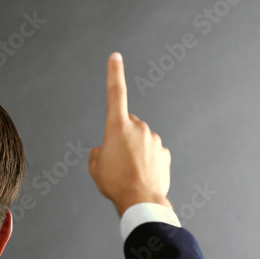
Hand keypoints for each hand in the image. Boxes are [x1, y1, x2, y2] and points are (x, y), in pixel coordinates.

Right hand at [88, 52, 172, 216]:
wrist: (141, 201)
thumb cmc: (115, 184)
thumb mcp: (95, 168)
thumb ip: (97, 154)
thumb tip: (102, 151)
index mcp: (117, 127)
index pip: (115, 94)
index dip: (114, 74)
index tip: (115, 57)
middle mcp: (138, 127)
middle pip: (127, 125)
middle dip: (122, 136)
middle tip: (116, 160)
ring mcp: (154, 139)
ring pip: (141, 140)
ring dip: (134, 151)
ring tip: (129, 172)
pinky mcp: (164, 153)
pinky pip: (152, 153)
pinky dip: (146, 161)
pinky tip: (141, 176)